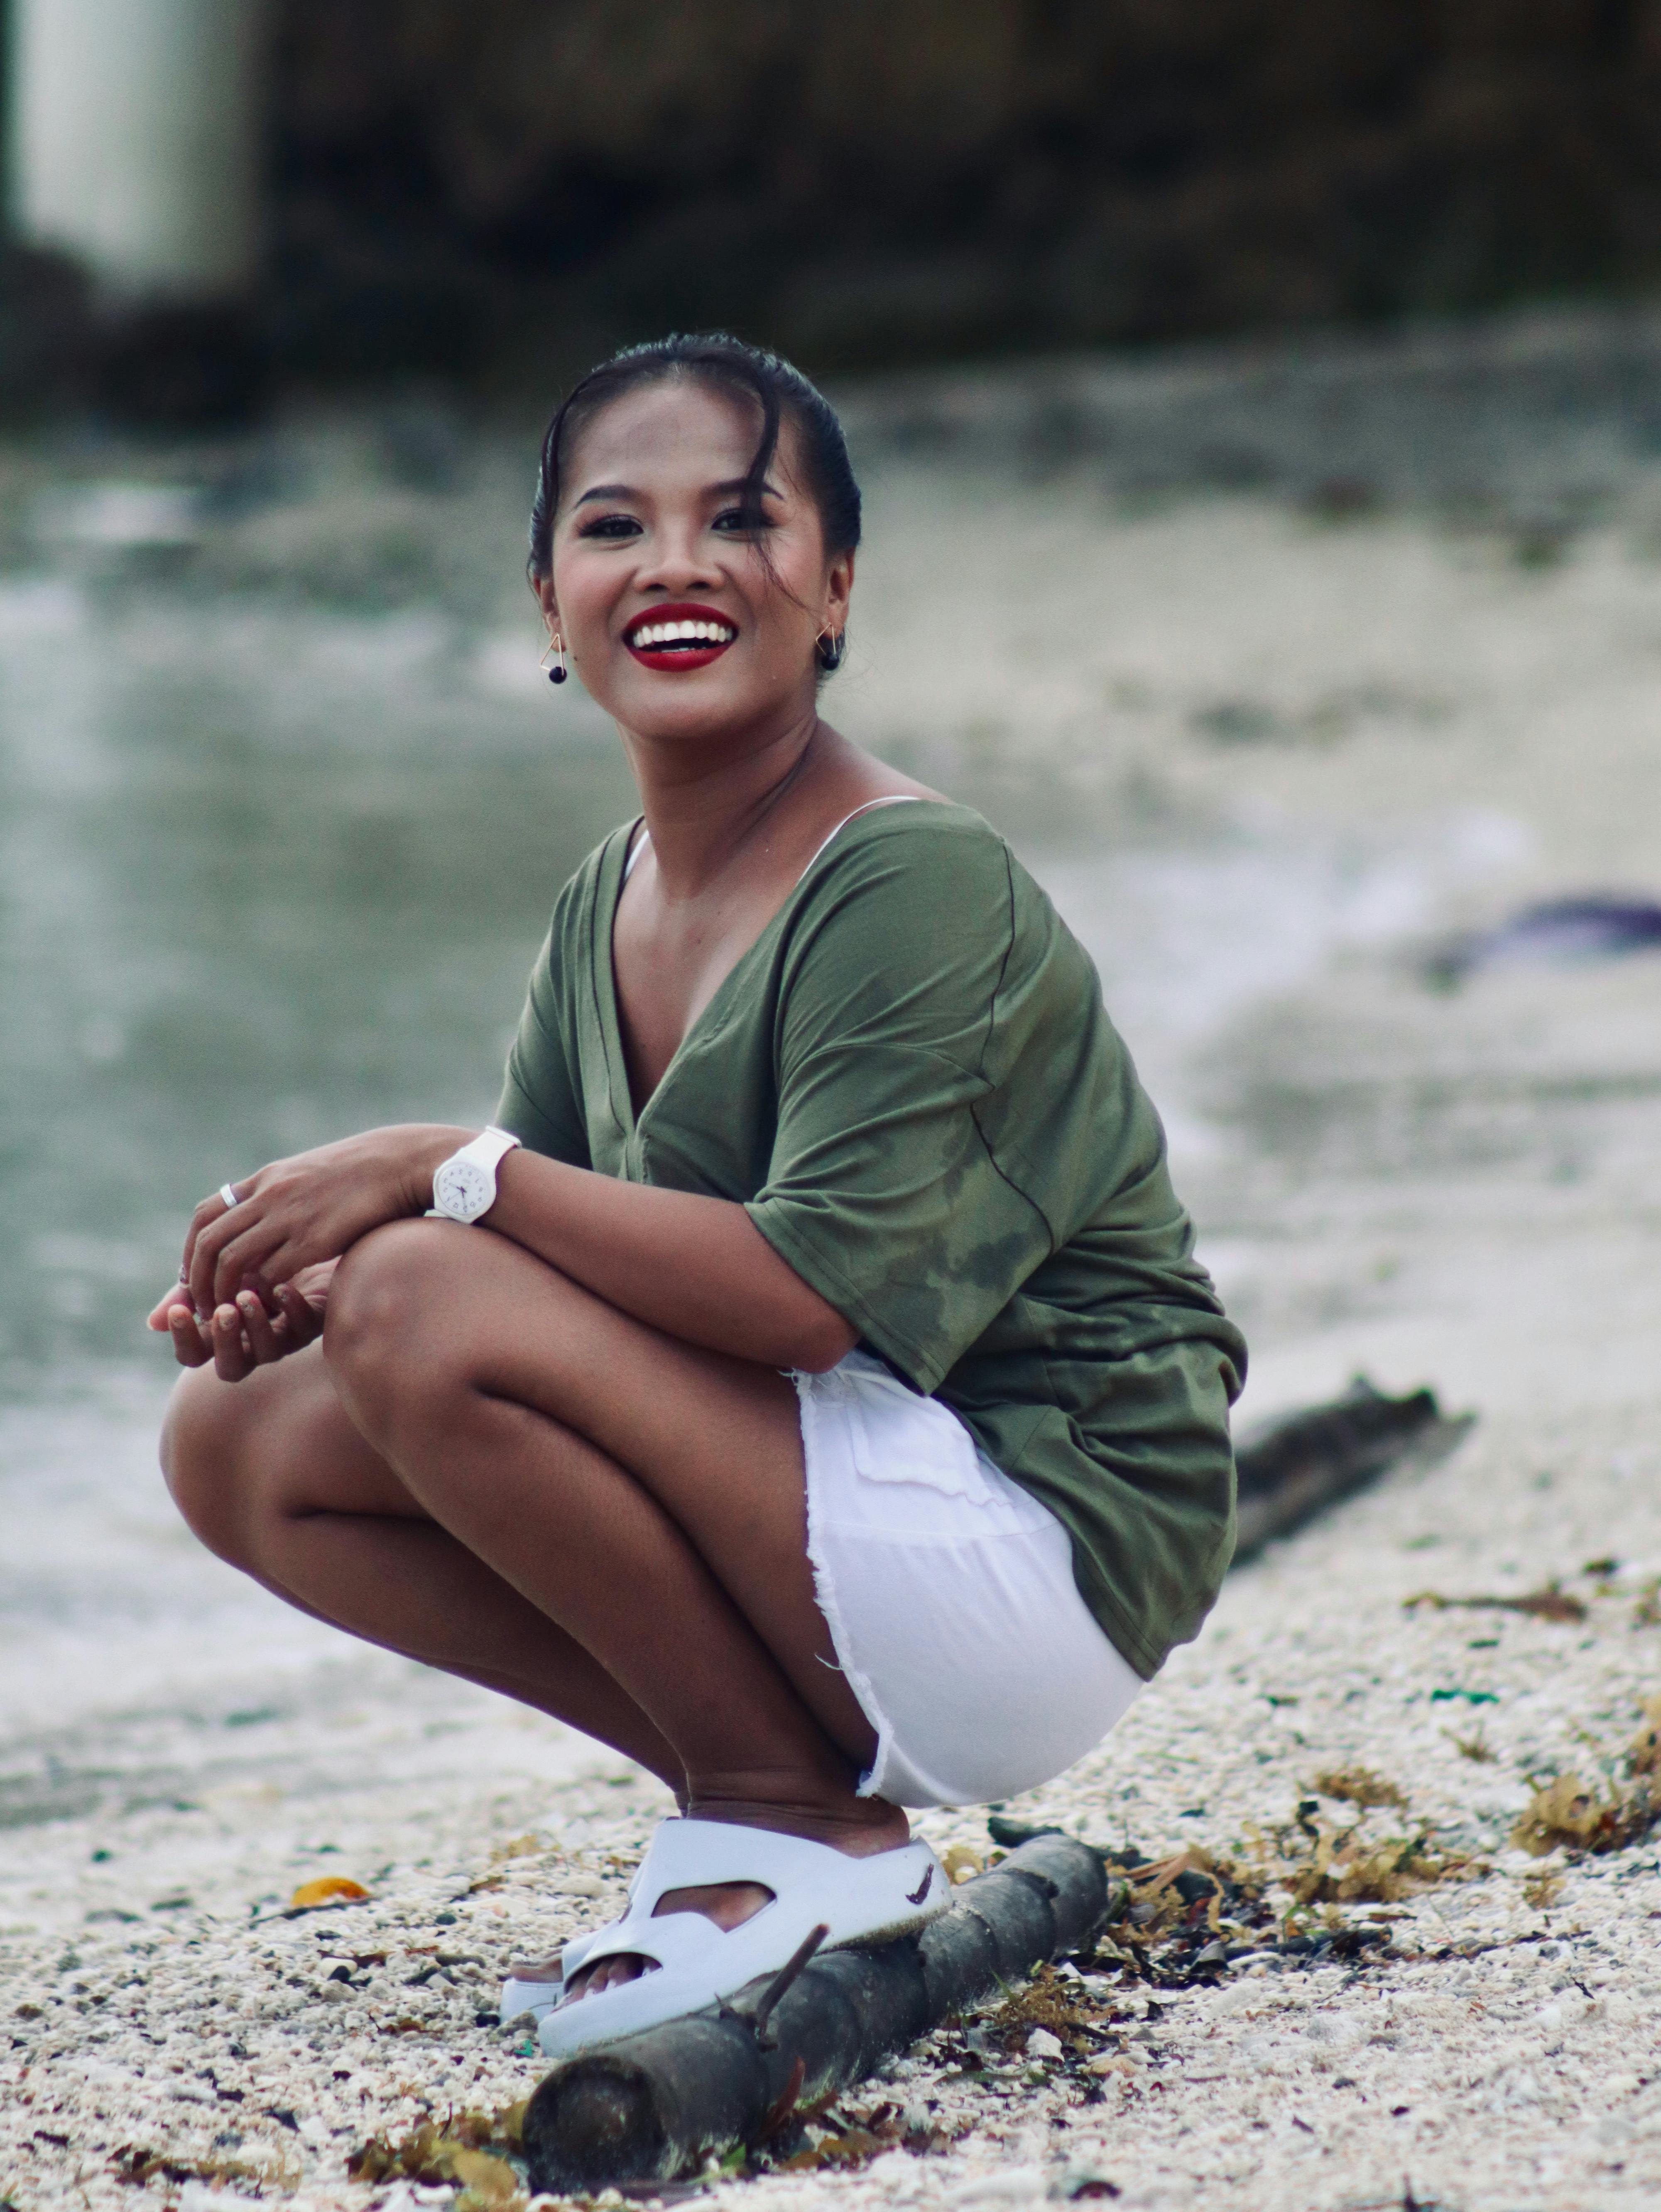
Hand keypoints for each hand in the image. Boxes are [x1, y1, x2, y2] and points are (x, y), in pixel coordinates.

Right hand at [149, 1261, 336, 1380]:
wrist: (303, 1239)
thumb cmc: (254, 1257)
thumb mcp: (217, 1268)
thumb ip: (189, 1291)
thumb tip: (154, 1322)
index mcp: (221, 1334)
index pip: (194, 1354)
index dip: (184, 1338)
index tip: (179, 1311)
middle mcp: (251, 1344)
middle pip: (230, 1366)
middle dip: (224, 1341)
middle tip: (222, 1311)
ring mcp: (285, 1338)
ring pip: (268, 1352)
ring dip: (255, 1326)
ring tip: (249, 1296)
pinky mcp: (316, 1322)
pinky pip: (304, 1327)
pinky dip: (292, 1309)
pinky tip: (282, 1288)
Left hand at [169, 1123, 466, 1320]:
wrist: (400, 1161)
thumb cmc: (362, 1172)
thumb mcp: (309, 1173)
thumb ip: (281, 1192)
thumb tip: (261, 1215)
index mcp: (267, 1179)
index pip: (205, 1214)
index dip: (192, 1250)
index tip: (195, 1274)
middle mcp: (270, 1196)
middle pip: (209, 1241)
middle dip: (196, 1278)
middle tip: (201, 1304)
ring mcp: (290, 1217)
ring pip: (232, 1260)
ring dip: (223, 1292)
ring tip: (230, 1311)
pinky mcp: (315, 1239)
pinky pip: (272, 1272)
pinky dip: (263, 1293)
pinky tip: (269, 1304)